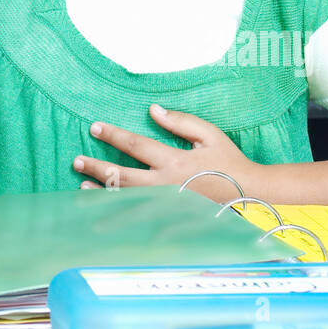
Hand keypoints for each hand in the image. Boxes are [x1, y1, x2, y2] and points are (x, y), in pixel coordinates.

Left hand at [73, 104, 257, 200]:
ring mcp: (166, 205)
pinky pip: (140, 216)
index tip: (94, 128)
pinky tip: (105, 209)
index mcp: (174, 160)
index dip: (112, 135)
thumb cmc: (229, 160)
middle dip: (96, 167)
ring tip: (82, 186)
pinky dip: (120, 212)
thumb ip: (180, 121)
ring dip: (102, 193)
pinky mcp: (171, 218)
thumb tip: (153, 110)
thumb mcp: (208, 134)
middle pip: (121, 176)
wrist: (250, 194)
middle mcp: (165, 185)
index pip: (135, 145)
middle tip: (76, 160)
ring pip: (126, 200)